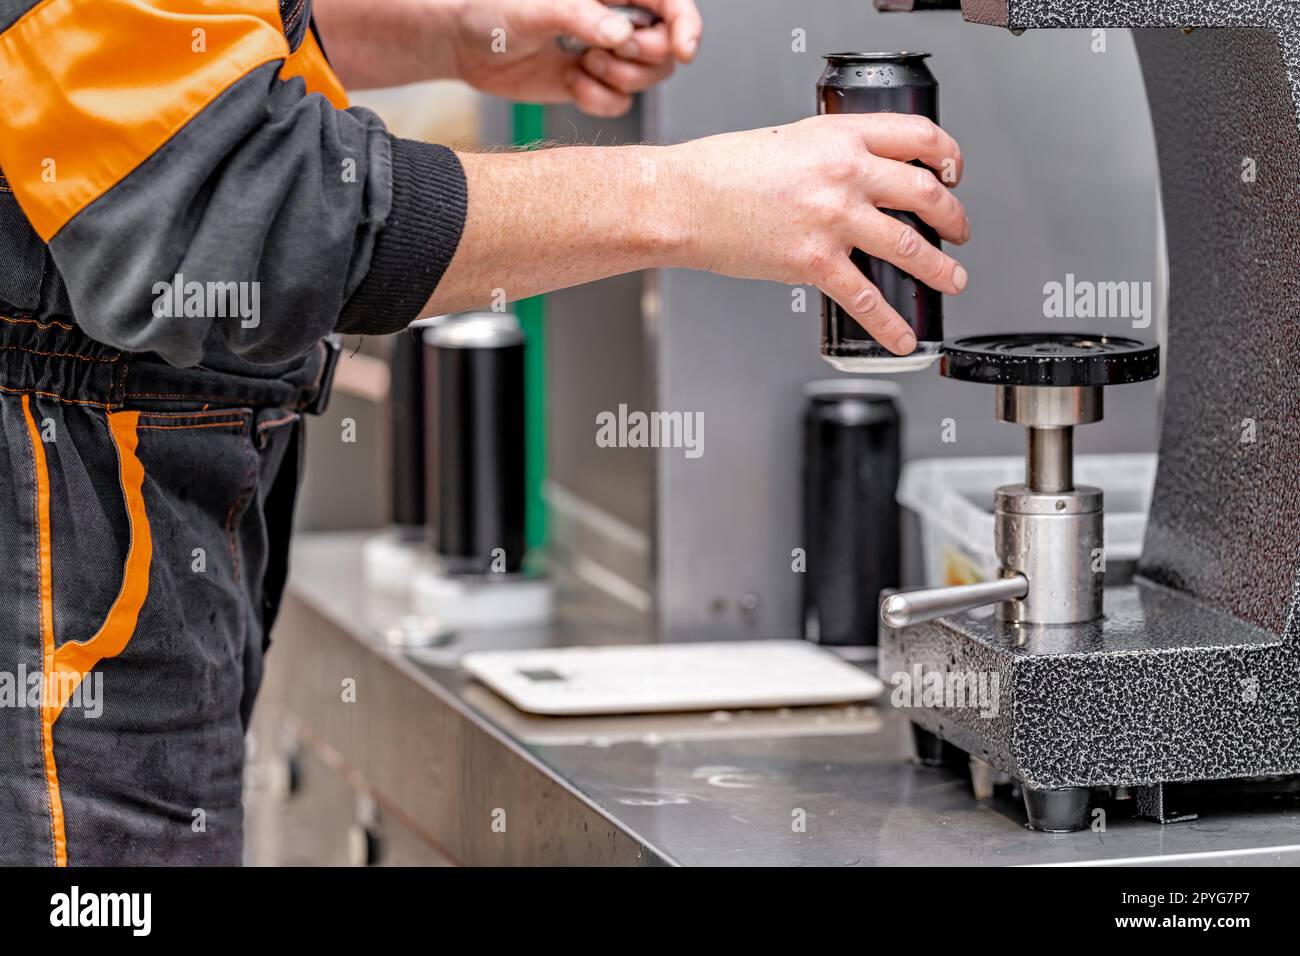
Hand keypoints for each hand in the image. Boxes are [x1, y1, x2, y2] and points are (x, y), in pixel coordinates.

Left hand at [451, 0, 702, 115]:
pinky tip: (571, 83)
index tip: (684, 51)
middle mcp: (619, 20)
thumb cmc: (494, 7)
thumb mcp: (537, 7)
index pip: (672, 4)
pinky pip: (619, 104)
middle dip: (639, 59)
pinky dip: (598, 100)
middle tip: (599, 52)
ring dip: (618, 80)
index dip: (687, 26)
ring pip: (648, 79)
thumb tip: (623, 35)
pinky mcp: (594, 83)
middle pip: (666, 49)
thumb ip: (583, 16)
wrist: (464, 43)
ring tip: (580, 64)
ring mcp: (608, 54)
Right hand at [667, 114, 968, 353]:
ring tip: (951, 280)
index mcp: (840, 137)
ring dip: (939, 269)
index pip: (918, 136)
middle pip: (926, 193)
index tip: (953, 171)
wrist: (685, 201)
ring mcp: (834, 220)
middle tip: (959, 231)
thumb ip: (828, 155)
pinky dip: (891, 323)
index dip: (948, 155)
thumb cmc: (722, 172)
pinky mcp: (815, 262)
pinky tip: (902, 336)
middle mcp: (845, 175)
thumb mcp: (787, 141)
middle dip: (953, 218)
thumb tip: (853, 178)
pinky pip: (866, 299)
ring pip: (910, 247)